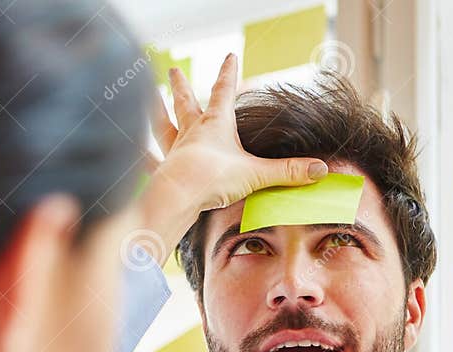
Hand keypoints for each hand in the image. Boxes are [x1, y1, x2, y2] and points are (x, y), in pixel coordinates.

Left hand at [134, 53, 327, 265]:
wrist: (179, 196)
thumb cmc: (214, 179)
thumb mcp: (257, 174)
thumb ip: (289, 172)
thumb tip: (322, 170)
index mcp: (216, 125)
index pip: (224, 92)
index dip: (229, 74)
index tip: (230, 55)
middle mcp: (191, 133)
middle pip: (186, 103)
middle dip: (182, 86)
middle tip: (173, 70)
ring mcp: (173, 150)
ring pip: (162, 125)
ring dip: (155, 111)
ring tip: (146, 99)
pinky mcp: (160, 170)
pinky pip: (148, 161)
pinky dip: (139, 157)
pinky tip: (130, 153)